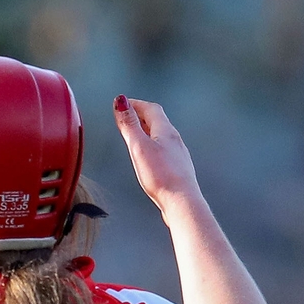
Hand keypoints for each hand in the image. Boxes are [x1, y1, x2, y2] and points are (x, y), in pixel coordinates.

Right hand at [112, 95, 203, 213]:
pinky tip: (148, 154)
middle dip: (140, 114)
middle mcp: (174, 139)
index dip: (135, 103)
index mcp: (165, 130)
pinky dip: (152, 144)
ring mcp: (177, 153)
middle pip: (157, 119)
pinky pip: (163, 148)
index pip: (150, 108)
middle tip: (127, 114)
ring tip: (135, 131)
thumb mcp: (139, 147)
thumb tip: (122, 102)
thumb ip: (129, 124)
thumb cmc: (162, 177)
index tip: (122, 102)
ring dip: (147, 129)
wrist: (181, 201)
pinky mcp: (176, 167)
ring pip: (161, 134)